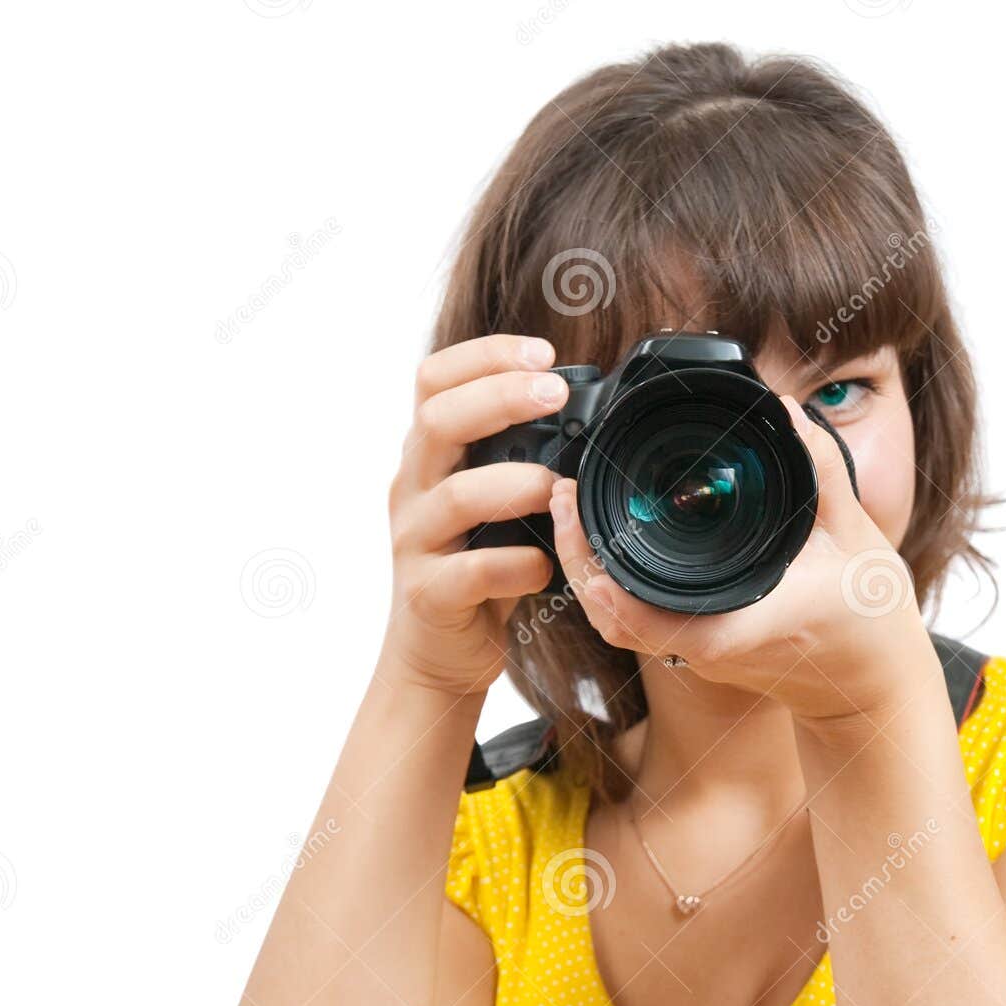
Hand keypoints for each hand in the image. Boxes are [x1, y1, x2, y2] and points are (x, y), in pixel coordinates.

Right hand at [380, 334, 566, 695]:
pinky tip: (545, 566)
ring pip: (455, 496)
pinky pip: (471, 572)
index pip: (434, 379)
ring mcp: (415, 541)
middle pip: (438, 420)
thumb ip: (523, 460)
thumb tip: (592, 418)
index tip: (543, 352)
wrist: (436, 654)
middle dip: (500, 398)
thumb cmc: (477, 568)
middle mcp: (412, 488)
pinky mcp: (430, 593)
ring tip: (557, 488)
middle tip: (556, 393)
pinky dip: (516, 565)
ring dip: (514, 483)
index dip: (484, 355)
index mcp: (429, 456)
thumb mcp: (495, 504)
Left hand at [547, 395, 937, 725]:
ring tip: (569, 509)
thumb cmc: (872, 619)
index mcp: (748, 622)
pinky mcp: (698, 651)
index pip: (663, 621)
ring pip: (619, 625)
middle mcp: (714, 646)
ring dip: (587, 571)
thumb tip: (788, 413)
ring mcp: (701, 654)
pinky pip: (636, 624)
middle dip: (579, 559)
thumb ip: (820, 472)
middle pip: (618, 620)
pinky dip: (608, 587)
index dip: (612, 588)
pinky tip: (602, 542)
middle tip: (560, 495)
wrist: (873, 687)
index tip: (580, 532)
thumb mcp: (856, 536)